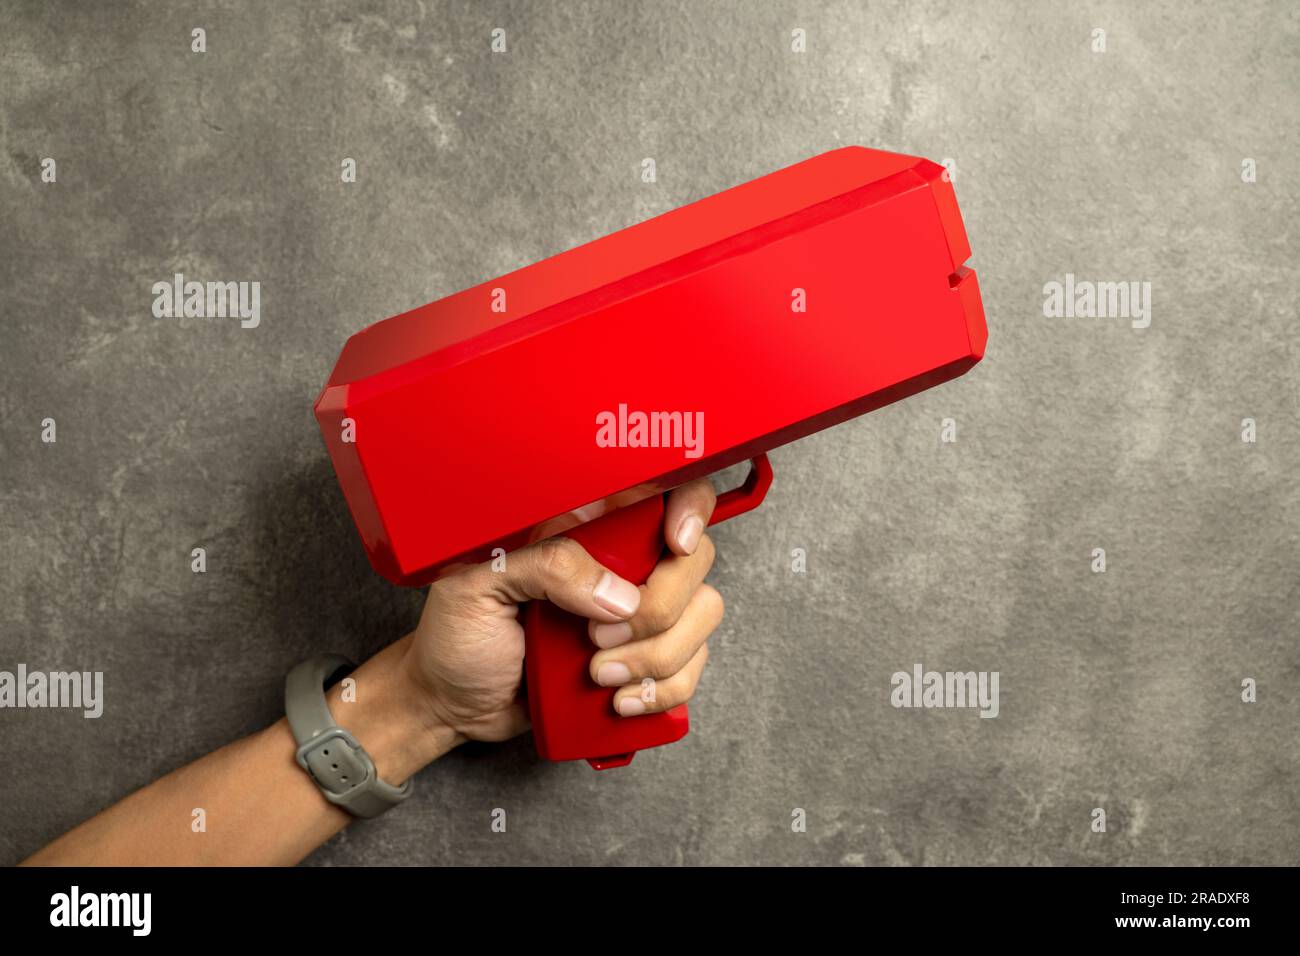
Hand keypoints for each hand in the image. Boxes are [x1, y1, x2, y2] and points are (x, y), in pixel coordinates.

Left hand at [402, 478, 722, 743]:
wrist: (452, 705)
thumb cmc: (458, 635)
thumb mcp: (478, 586)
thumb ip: (545, 568)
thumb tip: (617, 594)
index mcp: (584, 527)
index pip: (664, 491)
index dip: (689, 509)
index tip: (676, 545)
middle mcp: (621, 562)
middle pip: (695, 561)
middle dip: (658, 608)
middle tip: (596, 636)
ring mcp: (639, 612)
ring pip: (702, 616)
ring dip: (657, 657)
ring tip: (597, 676)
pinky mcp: (645, 659)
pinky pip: (691, 668)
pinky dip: (663, 691)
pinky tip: (619, 700)